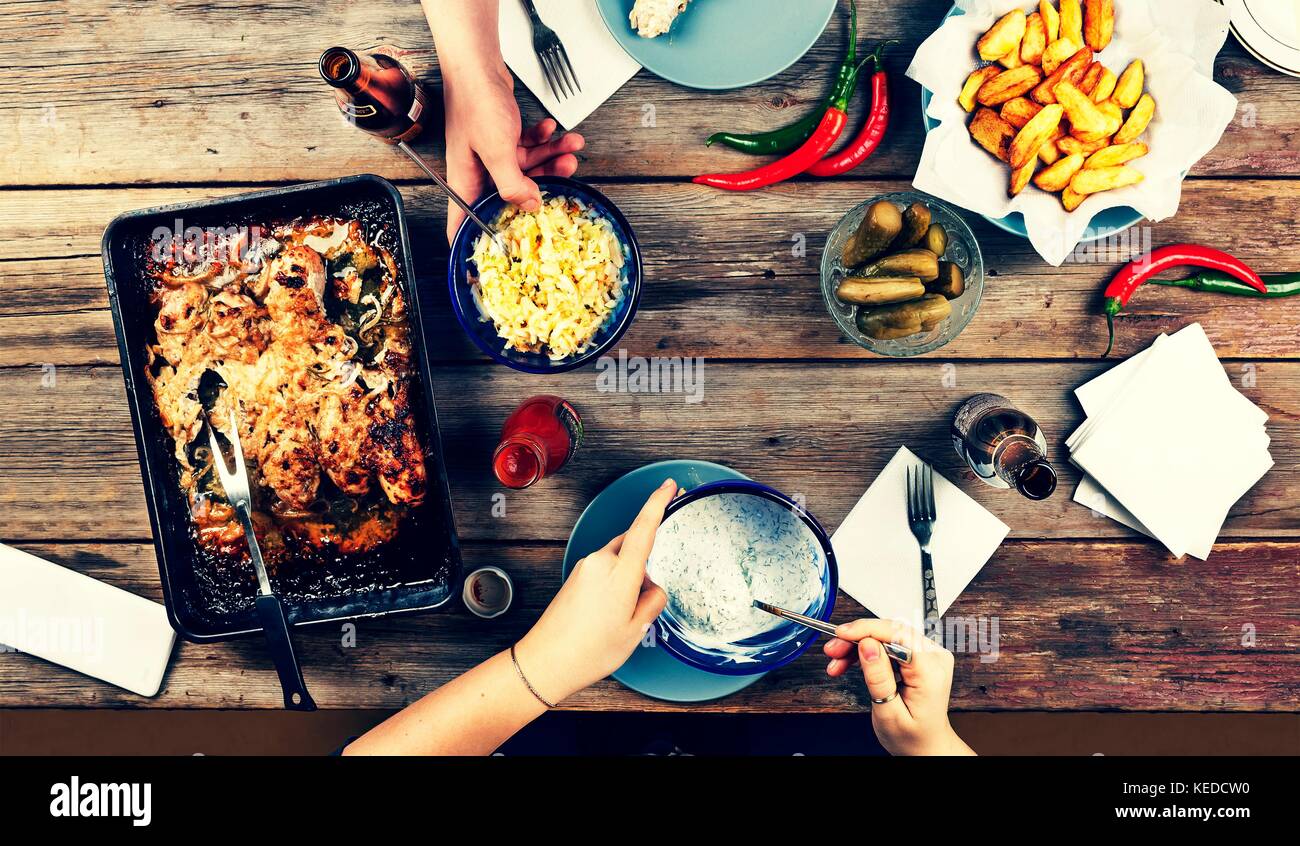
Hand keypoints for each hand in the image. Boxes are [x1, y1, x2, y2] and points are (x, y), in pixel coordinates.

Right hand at [439, 56, 583, 241]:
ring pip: (526, 169)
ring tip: (571, 151)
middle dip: (539, 189)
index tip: (496, 258)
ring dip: (551, 161)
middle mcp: (477, 172)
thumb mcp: (497, 151)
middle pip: (508, 196)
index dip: (475, 243)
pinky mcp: (503, 136)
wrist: (479, 64)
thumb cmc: (477, 103)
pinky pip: (528, 148)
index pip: (463, 224)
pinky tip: (553, 132)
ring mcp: (490, 154)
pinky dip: (543, 141)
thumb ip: (513, 184)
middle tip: (565, 184)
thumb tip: (530, 206)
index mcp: (466, 182)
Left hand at [513, 478, 673, 703]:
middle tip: (640, 605)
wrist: (547, 662)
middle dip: (644, 567)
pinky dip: (613, 584)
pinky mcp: (576, 575)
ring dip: (627, 579)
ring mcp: (585, 567)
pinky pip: (604, 569)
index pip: (644, 528)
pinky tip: (607, 614)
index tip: (669, 487)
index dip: (658, 503)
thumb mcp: (636, 631)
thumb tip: (653, 589)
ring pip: (619, 560)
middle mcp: (601, 563)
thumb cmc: (588, 650)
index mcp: (621, 573)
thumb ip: (651, 602)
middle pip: (633, 547)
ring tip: (620, 618)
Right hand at [824, 619, 975, 755]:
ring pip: (886, 635)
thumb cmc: (912, 736)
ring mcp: (928, 654)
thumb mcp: (889, 713)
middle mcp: (934, 657)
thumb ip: (878, 678)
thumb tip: (867, 645)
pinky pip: (888, 643)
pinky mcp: (918, 655)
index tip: (842, 634)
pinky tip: (849, 661)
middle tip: (833, 649)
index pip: (898, 635)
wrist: (925, 745)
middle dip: (857, 638)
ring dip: (858, 644)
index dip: (867, 630)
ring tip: (837, 660)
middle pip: (890, 632)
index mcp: (931, 672)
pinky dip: (866, 650)